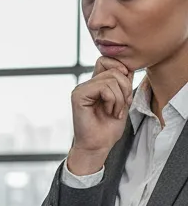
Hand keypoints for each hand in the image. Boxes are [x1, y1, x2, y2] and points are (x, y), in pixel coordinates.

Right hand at [69, 57, 132, 173]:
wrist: (98, 145)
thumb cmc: (108, 128)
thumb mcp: (122, 100)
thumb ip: (123, 82)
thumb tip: (128, 66)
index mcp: (95, 84)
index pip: (106, 60)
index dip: (121, 68)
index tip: (126, 88)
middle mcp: (86, 84)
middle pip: (113, 69)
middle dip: (125, 87)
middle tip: (124, 104)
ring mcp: (81, 89)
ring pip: (111, 78)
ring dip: (120, 97)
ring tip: (116, 111)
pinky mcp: (78, 96)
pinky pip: (104, 87)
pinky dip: (113, 100)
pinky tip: (109, 112)